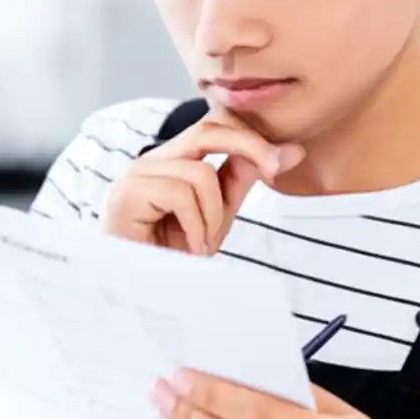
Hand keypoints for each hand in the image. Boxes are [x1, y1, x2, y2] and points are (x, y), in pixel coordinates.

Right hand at [103, 107, 304, 254]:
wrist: (139, 292)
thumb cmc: (172, 257)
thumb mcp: (218, 214)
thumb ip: (243, 179)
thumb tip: (292, 151)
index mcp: (171, 161)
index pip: (212, 125)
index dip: (249, 135)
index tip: (282, 160)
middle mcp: (151, 161)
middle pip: (206, 130)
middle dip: (248, 145)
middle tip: (274, 169)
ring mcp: (136, 175)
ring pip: (199, 173)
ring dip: (213, 215)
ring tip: (203, 243)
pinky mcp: (127, 193)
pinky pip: (180, 194)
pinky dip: (195, 226)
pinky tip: (189, 248)